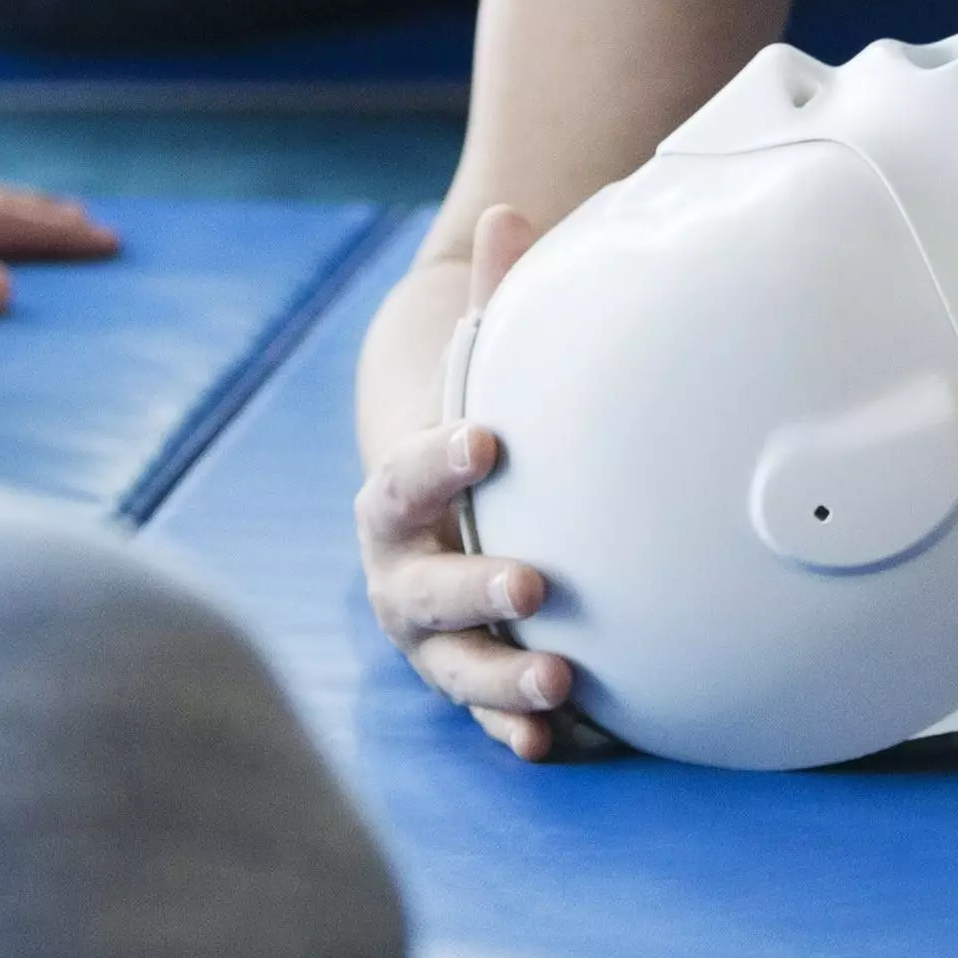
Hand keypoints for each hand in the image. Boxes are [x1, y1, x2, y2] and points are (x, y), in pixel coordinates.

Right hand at [355, 205, 601, 760]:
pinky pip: (487, 716)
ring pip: (453, 666)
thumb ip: (493, 300)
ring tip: (563, 679)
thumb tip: (511, 213)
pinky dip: (515, 731)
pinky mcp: (470, 679)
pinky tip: (556, 744)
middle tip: (536, 583)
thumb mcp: (478, 371)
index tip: (490, 440)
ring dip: (503, 677)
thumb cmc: (476, 440)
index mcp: (394, 495)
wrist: (447, 513)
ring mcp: (430, 637)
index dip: (440, 460)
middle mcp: (398, 573)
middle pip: (421, 589)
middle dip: (475, 588)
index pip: (404, 477)